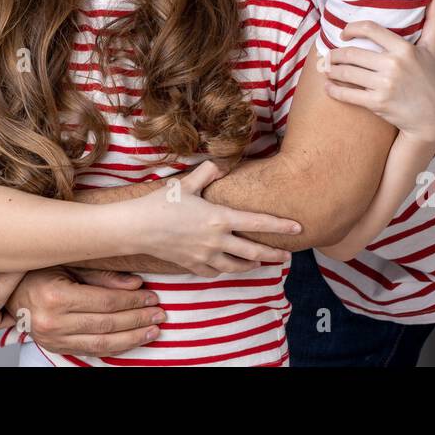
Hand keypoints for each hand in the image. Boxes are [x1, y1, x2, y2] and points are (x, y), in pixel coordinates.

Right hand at [4, 266, 166, 356]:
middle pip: (107, 324)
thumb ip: (103, 276)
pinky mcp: (55, 347)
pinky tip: (132, 340)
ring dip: (132, 338)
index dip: (133, 301)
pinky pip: (91, 351)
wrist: (9, 292)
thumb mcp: (70, 264)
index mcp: (56, 295)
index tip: (152, 297)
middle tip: (159, 313)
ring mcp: (53, 338)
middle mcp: (52, 321)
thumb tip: (136, 285)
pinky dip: (115, 347)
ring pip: (102, 344)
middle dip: (138, 319)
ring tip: (153, 331)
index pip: (106, 302)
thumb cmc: (39, 271)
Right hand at [123, 159, 302, 276]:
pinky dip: (225, 270)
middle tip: (286, 256)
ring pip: (237, 266)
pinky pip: (215, 272)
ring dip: (252, 265)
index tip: (297, 228)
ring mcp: (205, 256)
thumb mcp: (186, 183)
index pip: (258, 223)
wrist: (137, 228)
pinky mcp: (193, 266)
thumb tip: (220, 162)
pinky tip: (228, 266)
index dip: (280, 226)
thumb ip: (207, 173)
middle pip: (254, 252)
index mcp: (220, 218)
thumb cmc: (161, 203)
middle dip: (273, 255)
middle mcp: (217, 240)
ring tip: (261, 263)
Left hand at [322, 0, 434, 142]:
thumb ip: (433, 21)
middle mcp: (393, 65)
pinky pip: (348, 94)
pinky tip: (328, 86)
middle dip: (336, 53)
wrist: (431, 116)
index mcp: (403, 48)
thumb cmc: (429, 80)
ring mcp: (384, 85)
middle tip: (330, 54)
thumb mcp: (432, 50)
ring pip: (346, 73)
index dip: (351, 28)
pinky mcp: (377, 103)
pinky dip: (333, 90)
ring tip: (326, 68)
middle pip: (352, 53)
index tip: (343, 34)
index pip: (369, 29)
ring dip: (331, 69)